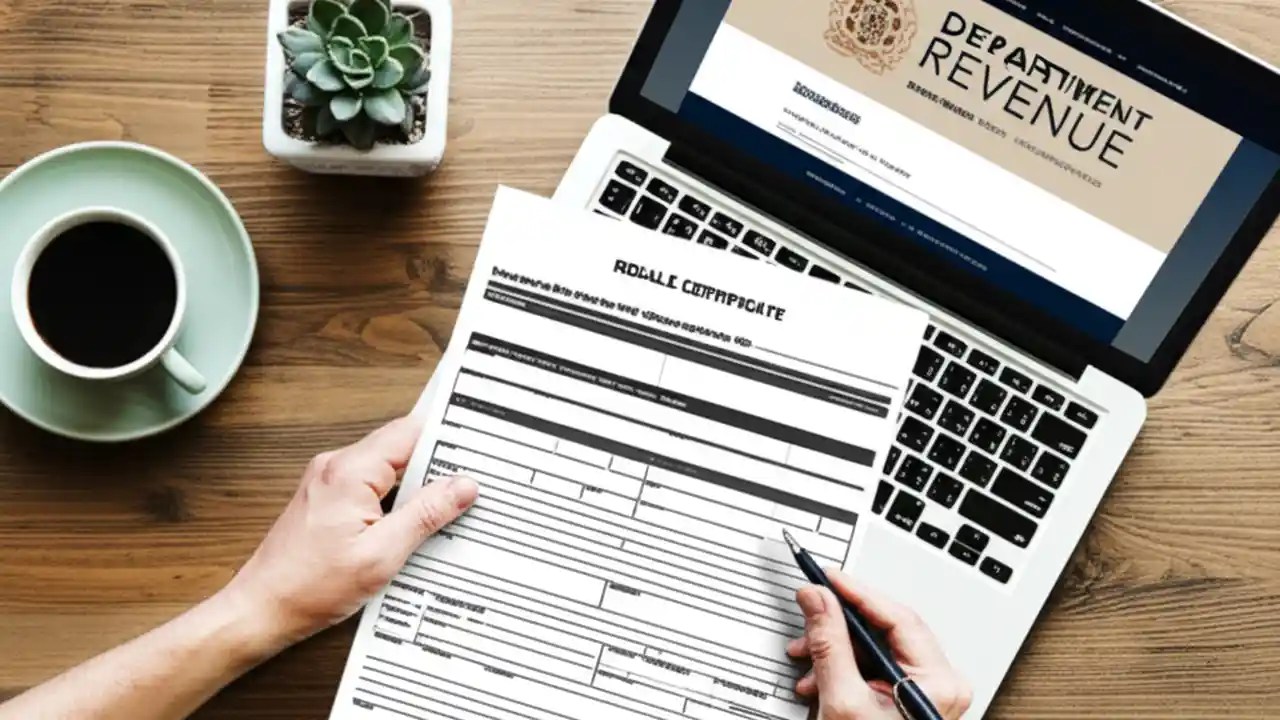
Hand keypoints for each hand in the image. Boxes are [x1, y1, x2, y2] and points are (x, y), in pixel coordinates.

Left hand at [217, 416, 478, 649]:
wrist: (261, 608)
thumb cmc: (309, 587)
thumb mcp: (382, 554)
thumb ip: (426, 514)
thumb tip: (462, 487)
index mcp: (350, 472)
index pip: (410, 433)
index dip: (446, 439)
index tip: (474, 451)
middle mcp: (335, 467)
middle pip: (400, 447)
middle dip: (434, 466)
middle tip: (465, 488)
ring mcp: (328, 480)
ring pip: (386, 467)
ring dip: (414, 485)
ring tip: (438, 511)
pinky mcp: (326, 497)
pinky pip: (370, 484)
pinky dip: (394, 498)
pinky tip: (407, 523)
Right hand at [788, 570, 970, 719]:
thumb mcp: (843, 701)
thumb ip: (829, 644)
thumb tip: (819, 600)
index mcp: (938, 681)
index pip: (897, 615)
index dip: (856, 592)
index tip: (827, 577)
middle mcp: (938, 683)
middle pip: (884, 629)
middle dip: (838, 625)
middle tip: (810, 611)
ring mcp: (923, 691)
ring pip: (874, 647)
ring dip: (834, 648)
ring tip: (806, 658)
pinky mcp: (906, 697)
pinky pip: (872, 665)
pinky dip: (841, 667)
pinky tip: (818, 677)